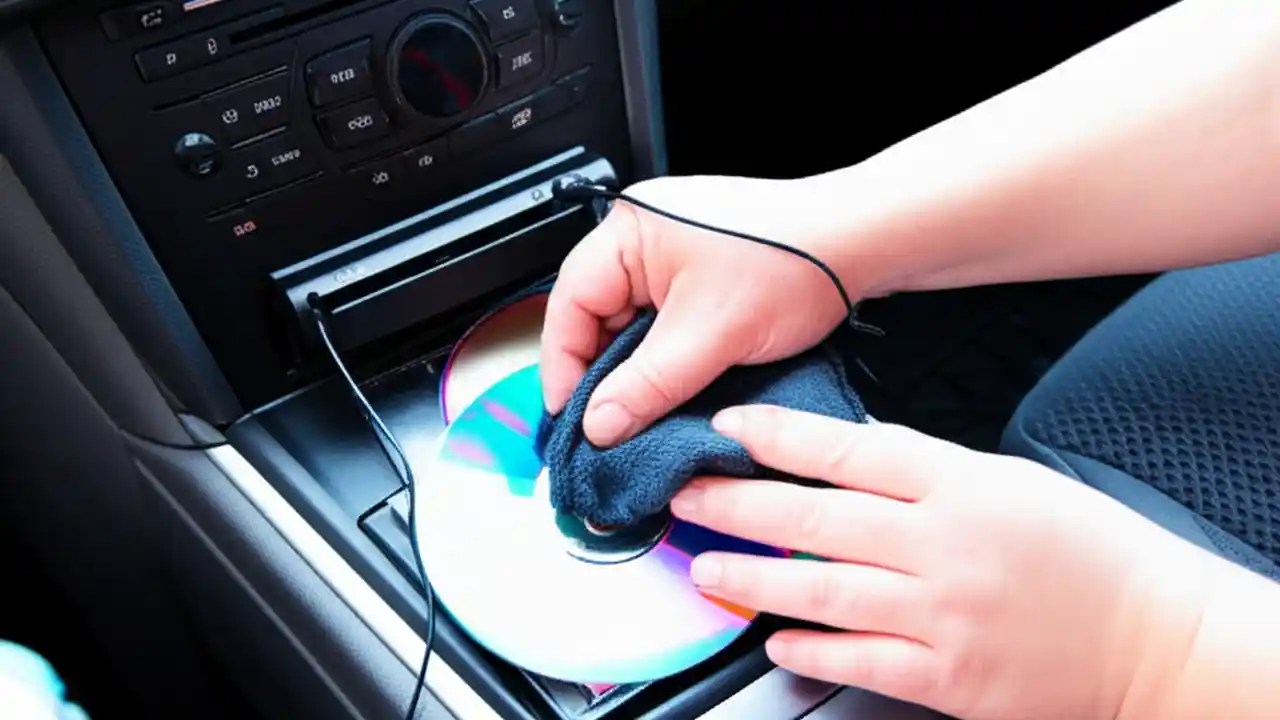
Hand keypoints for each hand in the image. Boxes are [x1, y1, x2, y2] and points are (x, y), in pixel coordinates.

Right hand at [540, 174, 853, 445]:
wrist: (866, 241)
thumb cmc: (797, 257)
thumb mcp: (711, 334)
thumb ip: (648, 385)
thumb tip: (599, 425)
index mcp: (630, 230)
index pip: (569, 304)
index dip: (564, 366)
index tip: (571, 417)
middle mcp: (645, 237)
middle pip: (597, 318)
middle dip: (603, 374)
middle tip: (605, 426)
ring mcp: (675, 254)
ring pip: (633, 326)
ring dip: (639, 370)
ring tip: (643, 414)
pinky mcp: (703, 273)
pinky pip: (665, 323)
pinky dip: (666, 359)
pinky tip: (675, 389)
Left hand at [670, 405, 1219, 719]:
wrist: (1153, 635)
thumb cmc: (1088, 552)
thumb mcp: (1011, 480)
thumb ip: (927, 470)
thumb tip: (848, 455)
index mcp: (964, 486)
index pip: (853, 450)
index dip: (781, 436)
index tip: (730, 427)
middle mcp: (947, 547)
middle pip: (821, 519)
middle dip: (740, 505)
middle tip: (688, 495)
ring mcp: (946, 615)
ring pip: (827, 591)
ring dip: (754, 579)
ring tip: (706, 568)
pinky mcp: (951, 677)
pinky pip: (863, 661)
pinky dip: (812, 649)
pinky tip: (773, 639)